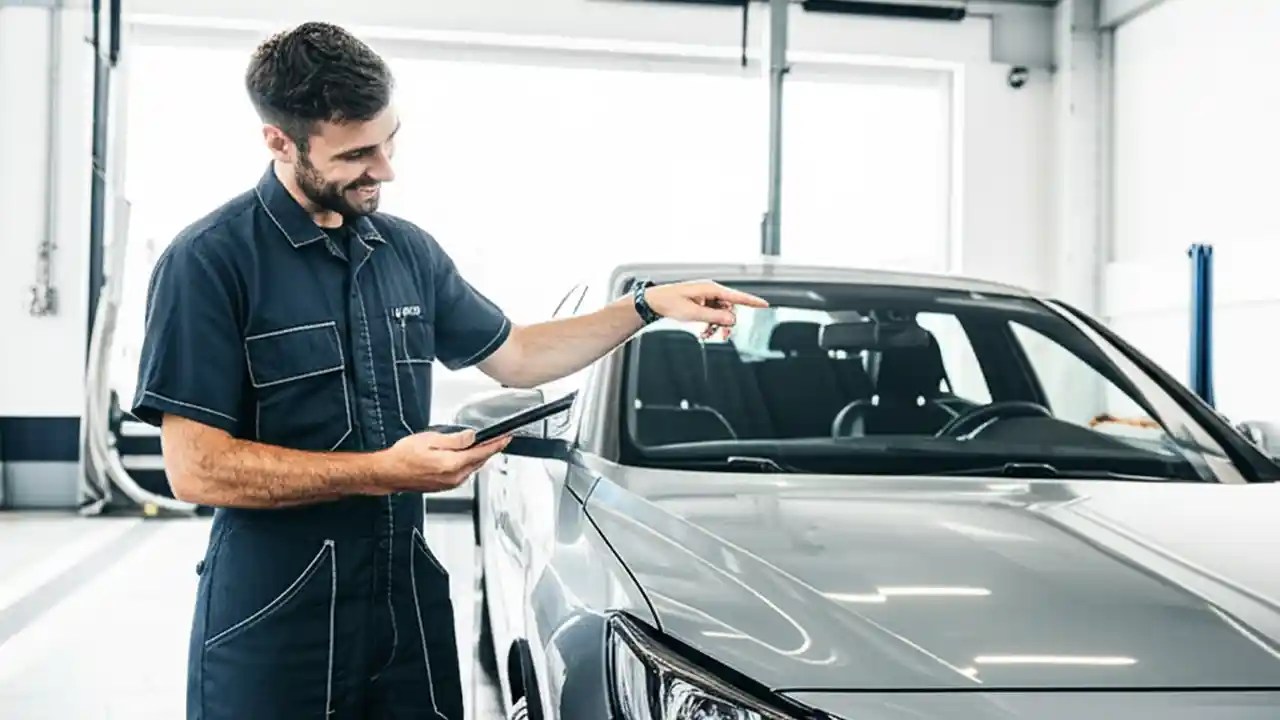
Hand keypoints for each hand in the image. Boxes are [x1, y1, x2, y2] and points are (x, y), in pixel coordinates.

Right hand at [377, 428, 510, 492]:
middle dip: (490, 449)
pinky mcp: (445, 486)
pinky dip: (468, 463)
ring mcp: (451, 483)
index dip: (496, 444)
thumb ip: (455, 439)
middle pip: (480, 461)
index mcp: (453, 464)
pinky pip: (463, 473)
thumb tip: (471, 437)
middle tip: (497, 439)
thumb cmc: (404, 456)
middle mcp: (455, 477)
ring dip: (479, 456)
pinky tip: (465, 456)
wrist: (390, 473)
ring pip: (472, 468)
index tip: (506, 438)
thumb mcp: (430, 439)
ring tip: (483, 445)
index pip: (482, 453)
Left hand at [643, 280, 769, 339]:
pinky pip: (712, 314)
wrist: (654, 301)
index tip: (764, 305)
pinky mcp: (701, 303)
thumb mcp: (692, 312)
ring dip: (716, 325)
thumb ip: (714, 316)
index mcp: (710, 288)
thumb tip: (732, 319)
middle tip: (723, 335)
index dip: (751, 301)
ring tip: (707, 334)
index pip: (736, 295)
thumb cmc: (670, 302)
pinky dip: (710, 324)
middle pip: (729, 308)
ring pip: (721, 313)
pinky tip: (703, 332)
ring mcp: (706, 297)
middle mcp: (710, 291)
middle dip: (726, 322)